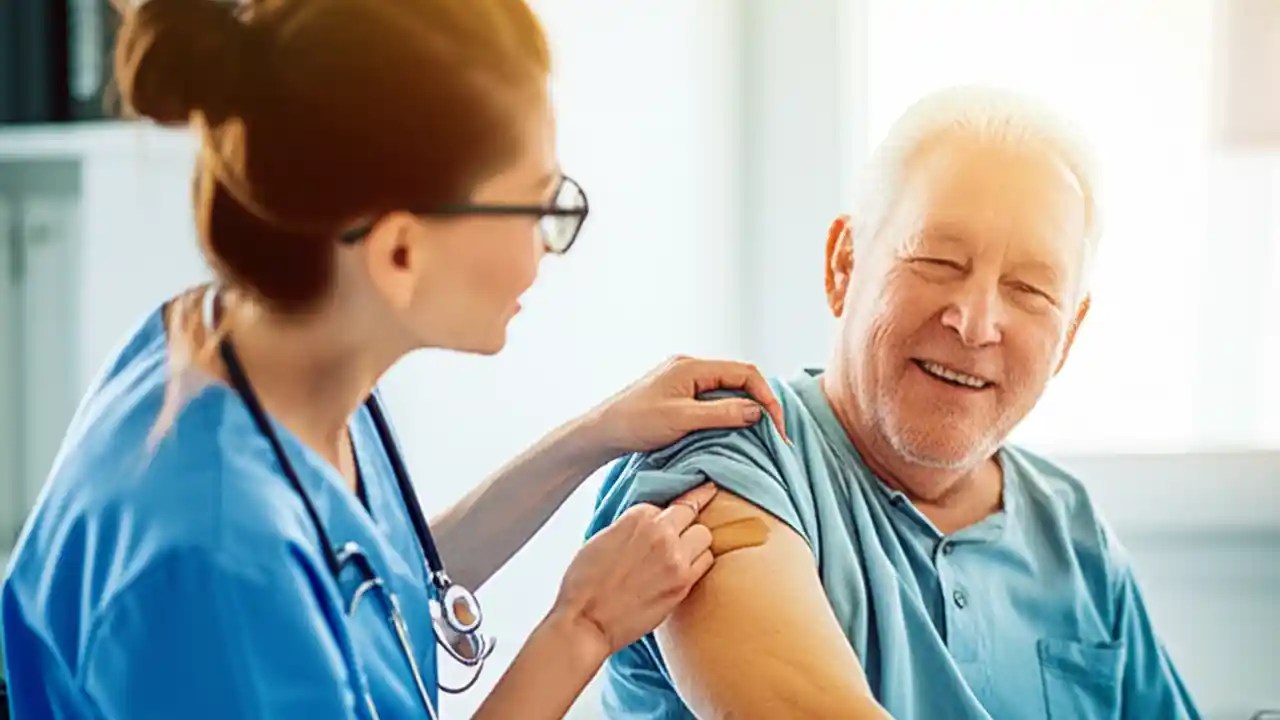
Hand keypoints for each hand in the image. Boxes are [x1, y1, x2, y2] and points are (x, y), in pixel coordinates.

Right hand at [550, 483, 719, 655]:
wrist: (586, 622)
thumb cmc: (584, 584)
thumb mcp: (602, 538)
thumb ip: (630, 527)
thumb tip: (646, 528)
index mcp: (637, 517)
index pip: (662, 505)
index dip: (660, 517)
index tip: (665, 519)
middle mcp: (661, 533)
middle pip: (690, 512)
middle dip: (684, 520)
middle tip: (681, 529)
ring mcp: (676, 557)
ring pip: (704, 535)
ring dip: (695, 542)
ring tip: (681, 554)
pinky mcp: (684, 583)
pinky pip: (707, 561)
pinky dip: (699, 562)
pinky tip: (686, 569)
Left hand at [582, 356, 788, 457]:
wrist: (601, 431)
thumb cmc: (634, 423)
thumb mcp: (681, 419)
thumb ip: (721, 413)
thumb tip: (756, 411)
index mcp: (693, 367)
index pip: (745, 373)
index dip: (766, 397)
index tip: (777, 426)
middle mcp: (691, 368)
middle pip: (740, 379)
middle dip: (761, 403)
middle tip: (775, 434)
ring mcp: (684, 380)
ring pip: (728, 390)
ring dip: (746, 410)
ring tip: (760, 434)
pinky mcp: (679, 395)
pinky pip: (714, 399)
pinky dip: (729, 413)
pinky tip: (734, 430)